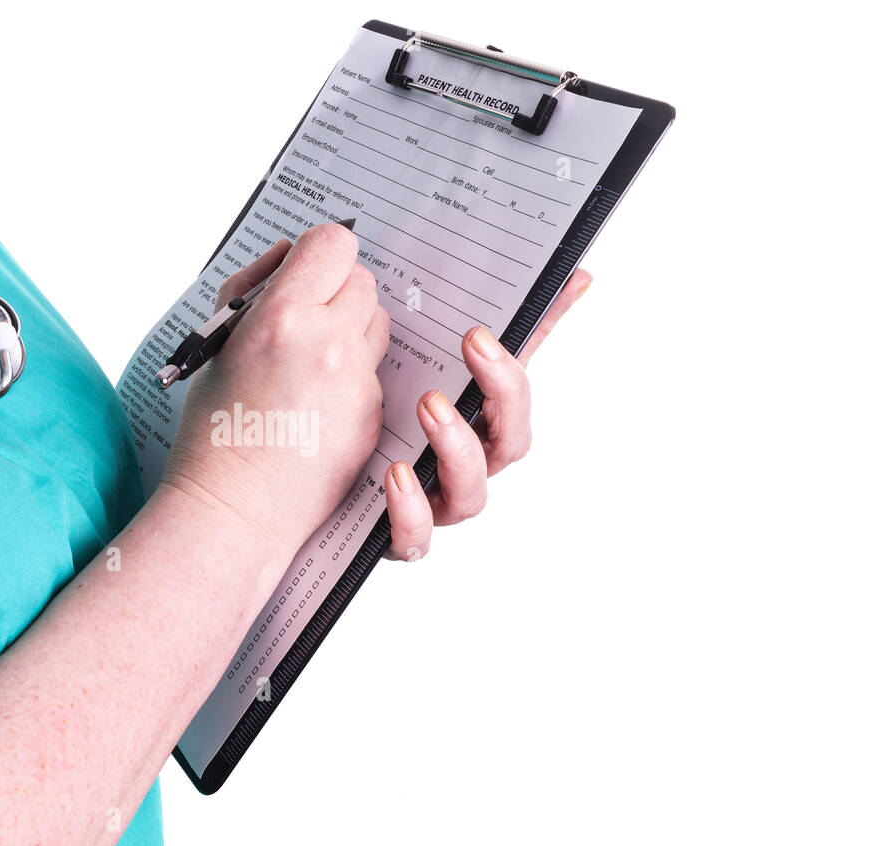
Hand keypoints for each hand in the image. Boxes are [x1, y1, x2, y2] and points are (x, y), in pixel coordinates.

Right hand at [161, 223, 388, 555]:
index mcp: (283, 318)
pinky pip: (373, 372)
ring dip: (350, 330)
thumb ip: (251, 287)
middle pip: (361, 281)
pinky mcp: (373, 417)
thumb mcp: (214, 343)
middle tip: (303, 321)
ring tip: (308, 364)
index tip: (303, 271)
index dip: (318, 253)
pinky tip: (315, 405)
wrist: (232, 508)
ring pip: (376, 324)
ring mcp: (357, 384)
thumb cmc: (212, 428)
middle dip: (334, 291)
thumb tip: (289, 253)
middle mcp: (329, 345)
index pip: (334, 243)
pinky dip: (351, 377)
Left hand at [382, 269, 593, 560]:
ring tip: (427, 406)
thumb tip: (569, 275)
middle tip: (470, 349)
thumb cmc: (380, 419)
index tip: (479, 331)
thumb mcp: (421, 365)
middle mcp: (463, 466)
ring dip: (457, 447)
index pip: (514, 397)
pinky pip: (416, 540)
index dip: (510, 370)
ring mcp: (436, 504)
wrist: (306, 480)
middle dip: (498, 396)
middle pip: (508, 444)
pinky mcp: (400, 538)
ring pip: (471, 496)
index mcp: (475, 423)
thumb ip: (483, 324)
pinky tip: (394, 475)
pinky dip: (412, 512)